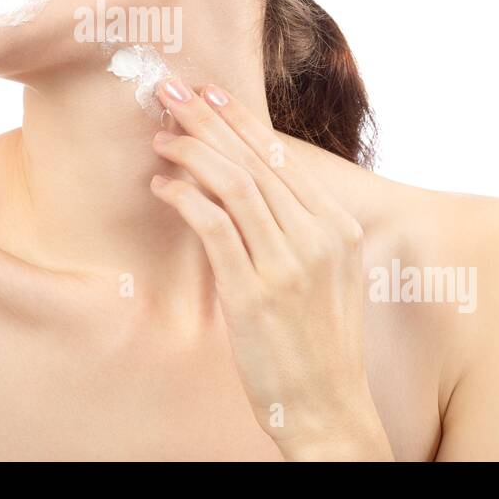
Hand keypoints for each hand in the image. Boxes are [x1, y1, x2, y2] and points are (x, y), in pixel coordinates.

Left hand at [148, 77, 393, 460]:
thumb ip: (294, 229)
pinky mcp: (254, 295)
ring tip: (160, 138)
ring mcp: (288, 266)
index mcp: (338, 229)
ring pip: (234, 185)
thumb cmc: (318, 342)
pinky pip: (213, 227)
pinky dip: (184, 198)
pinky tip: (162, 188)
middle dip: (208, 119)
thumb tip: (243, 182)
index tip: (208, 91)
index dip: (240, 119)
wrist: (328, 407)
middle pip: (254, 160)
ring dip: (191, 152)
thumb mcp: (325, 275)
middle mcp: (318, 239)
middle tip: (170, 91)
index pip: (281, 157)